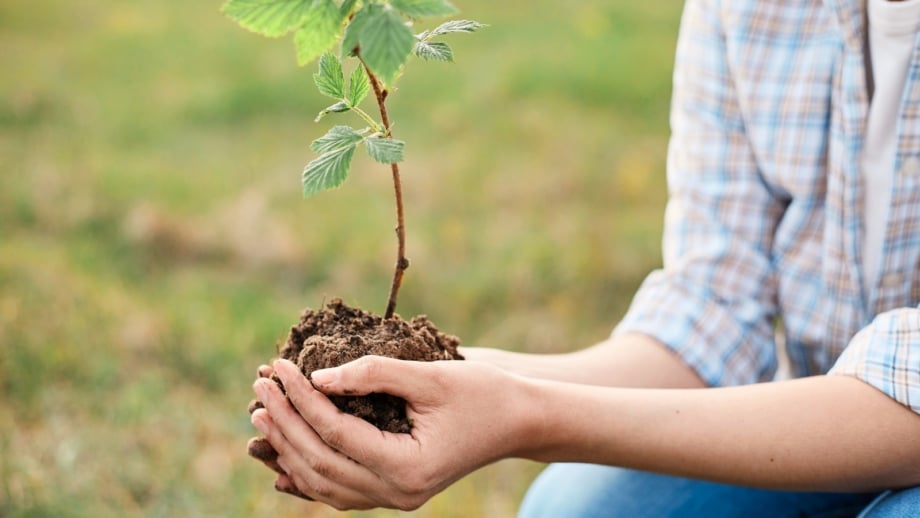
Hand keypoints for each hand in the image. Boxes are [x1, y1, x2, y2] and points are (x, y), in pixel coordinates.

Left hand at [250, 356, 536, 509]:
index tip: (278, 368)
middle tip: (260, 387)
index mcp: (408, 466)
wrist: (519, 421)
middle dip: (285, 423)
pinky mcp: (396, 491)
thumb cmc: (484, 392)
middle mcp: (398, 493)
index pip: (335, 434)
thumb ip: (374, 374)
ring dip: (289, 449)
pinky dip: (308, 475)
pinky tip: (282, 461)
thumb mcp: (430, 375)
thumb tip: (318, 377)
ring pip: (324, 484)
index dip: (301, 399)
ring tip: (262, 415)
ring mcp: (396, 498)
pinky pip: (341, 491)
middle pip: (321, 463)